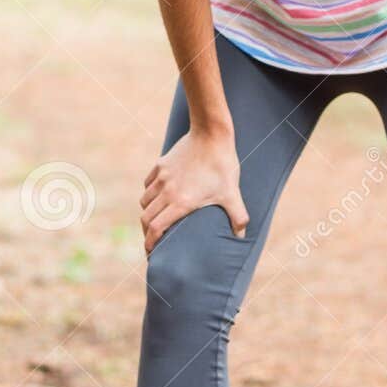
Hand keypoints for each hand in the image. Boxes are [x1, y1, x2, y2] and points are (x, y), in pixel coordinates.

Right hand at [140, 128, 248, 255]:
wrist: (211, 134)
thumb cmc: (222, 165)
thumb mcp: (232, 193)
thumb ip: (238, 216)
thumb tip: (241, 236)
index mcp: (181, 202)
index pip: (156, 229)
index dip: (150, 244)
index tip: (151, 252)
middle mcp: (166, 191)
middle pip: (146, 218)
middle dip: (147, 232)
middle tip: (153, 240)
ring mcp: (162, 177)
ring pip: (145, 201)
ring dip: (148, 213)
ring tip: (156, 219)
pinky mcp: (161, 165)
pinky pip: (148, 184)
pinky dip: (149, 194)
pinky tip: (158, 196)